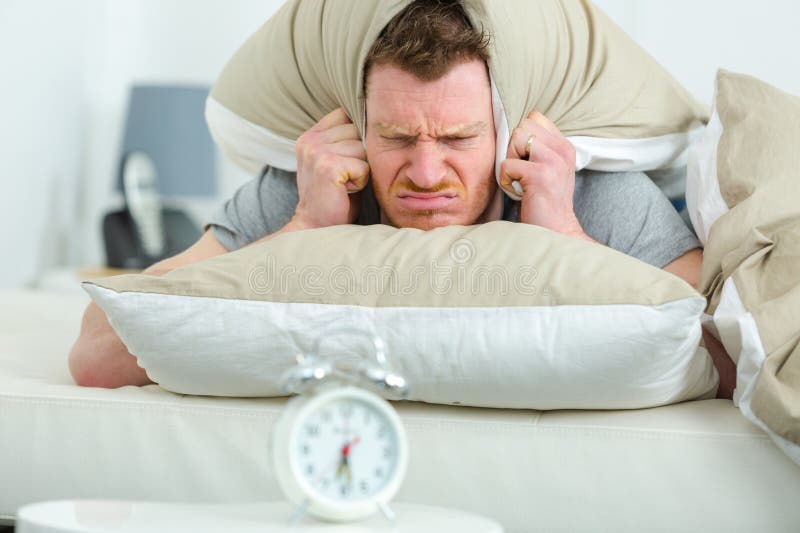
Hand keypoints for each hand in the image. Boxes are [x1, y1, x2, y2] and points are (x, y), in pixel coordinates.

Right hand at [292, 108, 369, 229]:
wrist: (317, 228)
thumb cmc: (335, 197)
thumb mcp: (336, 161)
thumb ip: (346, 139)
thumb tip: (377, 119)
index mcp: (311, 135)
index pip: (347, 114)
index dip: (357, 135)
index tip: (350, 158)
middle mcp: (311, 140)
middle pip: (358, 130)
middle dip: (361, 155)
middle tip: (346, 177)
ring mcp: (317, 152)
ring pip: (364, 148)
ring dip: (363, 169)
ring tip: (346, 184)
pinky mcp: (327, 166)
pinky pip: (363, 166)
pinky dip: (362, 181)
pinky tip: (347, 190)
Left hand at [500, 111, 586, 239]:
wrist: (556, 232)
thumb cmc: (543, 202)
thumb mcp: (546, 169)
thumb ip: (537, 148)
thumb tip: (510, 130)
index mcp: (564, 146)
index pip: (534, 118)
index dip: (522, 137)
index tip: (526, 161)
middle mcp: (562, 150)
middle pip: (522, 126)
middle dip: (514, 148)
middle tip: (522, 172)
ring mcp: (553, 161)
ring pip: (515, 139)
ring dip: (510, 161)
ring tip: (521, 181)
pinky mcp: (540, 175)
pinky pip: (507, 163)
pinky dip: (506, 180)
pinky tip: (519, 193)